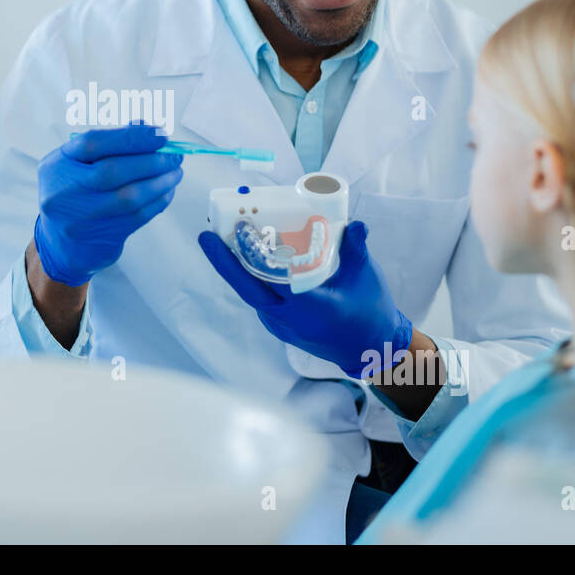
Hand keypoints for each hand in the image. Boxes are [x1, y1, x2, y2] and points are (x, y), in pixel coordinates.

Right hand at [34, 123, 183, 286]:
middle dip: (151, 160)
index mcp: (57, 167)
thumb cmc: (72, 192)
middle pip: (112, 171)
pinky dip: (159, 200)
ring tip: (175, 171)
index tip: (159, 134)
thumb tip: (146, 129)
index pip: (92, 144)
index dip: (130, 137)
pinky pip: (138, 216)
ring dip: (160, 181)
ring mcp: (84, 218)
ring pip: (130, 197)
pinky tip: (167, 190)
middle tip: (174, 156)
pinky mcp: (104, 236)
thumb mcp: (76, 163)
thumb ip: (107, 144)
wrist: (59, 242)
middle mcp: (66, 192)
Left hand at [197, 220, 412, 377]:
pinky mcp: (279, 327)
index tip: (241, 231)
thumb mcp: (365, 277)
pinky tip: (246, 259)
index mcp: (311, 307)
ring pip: (252, 294)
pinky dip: (251, 279)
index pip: (275, 279)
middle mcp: (290, 319)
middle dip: (224, 262)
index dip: (255, 255)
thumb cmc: (368, 312)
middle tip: (206, 235)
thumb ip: (355, 248)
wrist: (367, 350)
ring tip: (222, 240)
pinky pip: (260, 300)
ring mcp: (282, 326)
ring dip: (236, 268)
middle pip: (249, 289)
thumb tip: (354, 223)